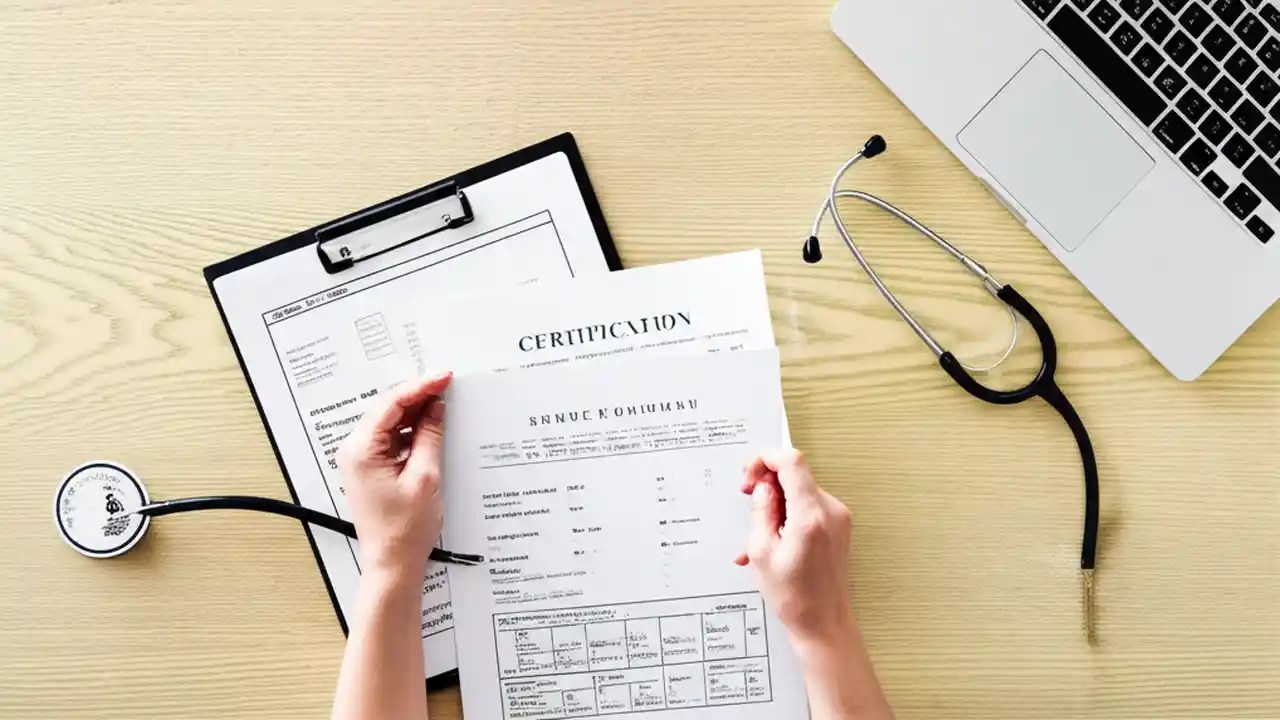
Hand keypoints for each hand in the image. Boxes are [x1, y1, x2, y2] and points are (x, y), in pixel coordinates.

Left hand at [336, 371, 451, 584]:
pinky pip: (391, 438)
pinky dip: (411, 430)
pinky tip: (431, 427)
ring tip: (443, 404)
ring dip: (416, 412)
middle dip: (418, 396)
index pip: (391, 404)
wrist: (392, 563)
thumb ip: (430, 437)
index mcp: (361, 451)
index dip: (420, 387)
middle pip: (388, 409)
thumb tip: (436, 409)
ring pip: (390, 422)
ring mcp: (361, 460)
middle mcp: (354, 451)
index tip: (443, 378)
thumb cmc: (404, 530)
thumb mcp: (425, 477)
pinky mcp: (370, 468)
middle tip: (447, 385)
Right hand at [735, 448, 854, 643]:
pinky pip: (808, 507)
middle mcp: (830, 512)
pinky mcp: (839, 526)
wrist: (823, 623)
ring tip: (759, 534)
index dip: (765, 459)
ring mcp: (838, 518)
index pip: (791, 462)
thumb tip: (763, 487)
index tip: (749, 473)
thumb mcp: (760, 552)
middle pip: (795, 475)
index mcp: (810, 516)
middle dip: (768, 484)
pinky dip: (788, 515)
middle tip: (749, 498)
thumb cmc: (795, 597)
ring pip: (799, 491)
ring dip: (775, 504)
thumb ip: (760, 511)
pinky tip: (774, 538)